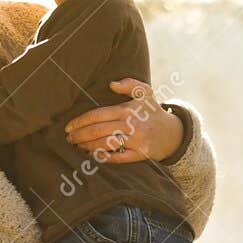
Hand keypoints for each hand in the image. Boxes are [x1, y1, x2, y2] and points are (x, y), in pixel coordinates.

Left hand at [64, 78, 181, 162]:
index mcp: (128, 110)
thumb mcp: (145, 93)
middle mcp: (132, 125)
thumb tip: (111, 84)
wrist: (173, 133)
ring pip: (106, 145)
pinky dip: (105, 158)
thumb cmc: (153, 112)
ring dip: (88, 147)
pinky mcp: (142, 154)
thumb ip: (129, 84)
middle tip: (69, 139)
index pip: (98, 115)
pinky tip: (94, 156)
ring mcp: (138, 141)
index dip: (80, 122)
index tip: (68, 127)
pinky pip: (119, 158)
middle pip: (98, 131)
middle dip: (80, 136)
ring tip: (78, 147)